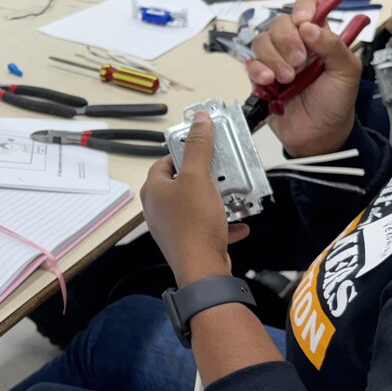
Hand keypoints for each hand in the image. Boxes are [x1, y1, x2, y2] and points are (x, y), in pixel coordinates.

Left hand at [141, 111, 249, 286]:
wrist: (203, 269)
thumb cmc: (194, 226)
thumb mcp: (198, 177)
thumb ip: (199, 147)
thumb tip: (199, 121)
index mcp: (153, 190)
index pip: (165, 160)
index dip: (185, 151)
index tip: (203, 147)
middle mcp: (158, 208)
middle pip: (183, 182)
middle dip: (206, 177)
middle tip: (222, 171)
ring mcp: (172, 226)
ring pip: (196, 204)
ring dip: (217, 200)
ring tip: (232, 196)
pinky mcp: (188, 241)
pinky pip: (206, 225)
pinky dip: (222, 222)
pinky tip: (238, 222)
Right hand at [247, 0, 361, 158]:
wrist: (320, 135)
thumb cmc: (336, 103)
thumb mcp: (347, 72)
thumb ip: (333, 45)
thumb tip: (309, 26)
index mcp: (318, 37)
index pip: (307, 7)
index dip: (303, 9)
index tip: (303, 23)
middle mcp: (295, 45)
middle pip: (279, 23)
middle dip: (287, 41)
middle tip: (300, 62)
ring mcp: (276, 61)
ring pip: (261, 42)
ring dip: (273, 59)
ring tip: (287, 79)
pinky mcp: (261, 79)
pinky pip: (250, 65)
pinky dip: (258, 71)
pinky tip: (270, 83)